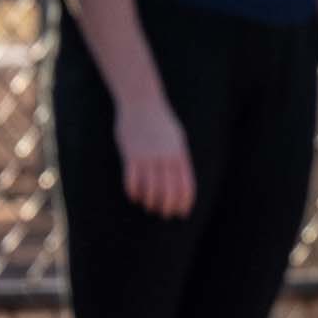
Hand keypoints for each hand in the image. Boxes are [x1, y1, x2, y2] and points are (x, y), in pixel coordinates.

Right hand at [114, 92, 195, 218]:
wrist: (142, 102)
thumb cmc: (159, 121)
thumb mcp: (176, 138)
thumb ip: (179, 158)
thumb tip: (181, 178)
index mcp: (179, 155)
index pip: (186, 185)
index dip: (185, 202)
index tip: (181, 213)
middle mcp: (166, 158)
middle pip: (169, 190)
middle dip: (167, 207)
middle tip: (164, 214)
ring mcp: (148, 157)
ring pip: (151, 188)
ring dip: (150, 201)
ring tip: (149, 206)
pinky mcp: (131, 155)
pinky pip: (132, 180)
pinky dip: (133, 191)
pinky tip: (134, 196)